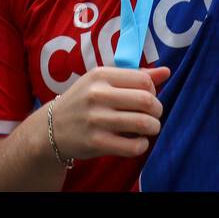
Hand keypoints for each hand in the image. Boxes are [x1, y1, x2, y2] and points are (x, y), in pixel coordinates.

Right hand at [49, 65, 169, 160]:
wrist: (51, 128)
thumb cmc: (84, 101)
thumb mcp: (103, 81)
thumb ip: (135, 76)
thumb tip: (166, 71)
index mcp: (101, 75)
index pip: (144, 80)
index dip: (153, 91)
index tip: (147, 98)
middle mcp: (97, 95)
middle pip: (147, 101)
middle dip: (158, 110)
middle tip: (153, 115)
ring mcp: (96, 120)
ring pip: (144, 123)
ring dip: (153, 127)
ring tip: (148, 128)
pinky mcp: (96, 143)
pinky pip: (133, 146)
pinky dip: (142, 145)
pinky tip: (137, 142)